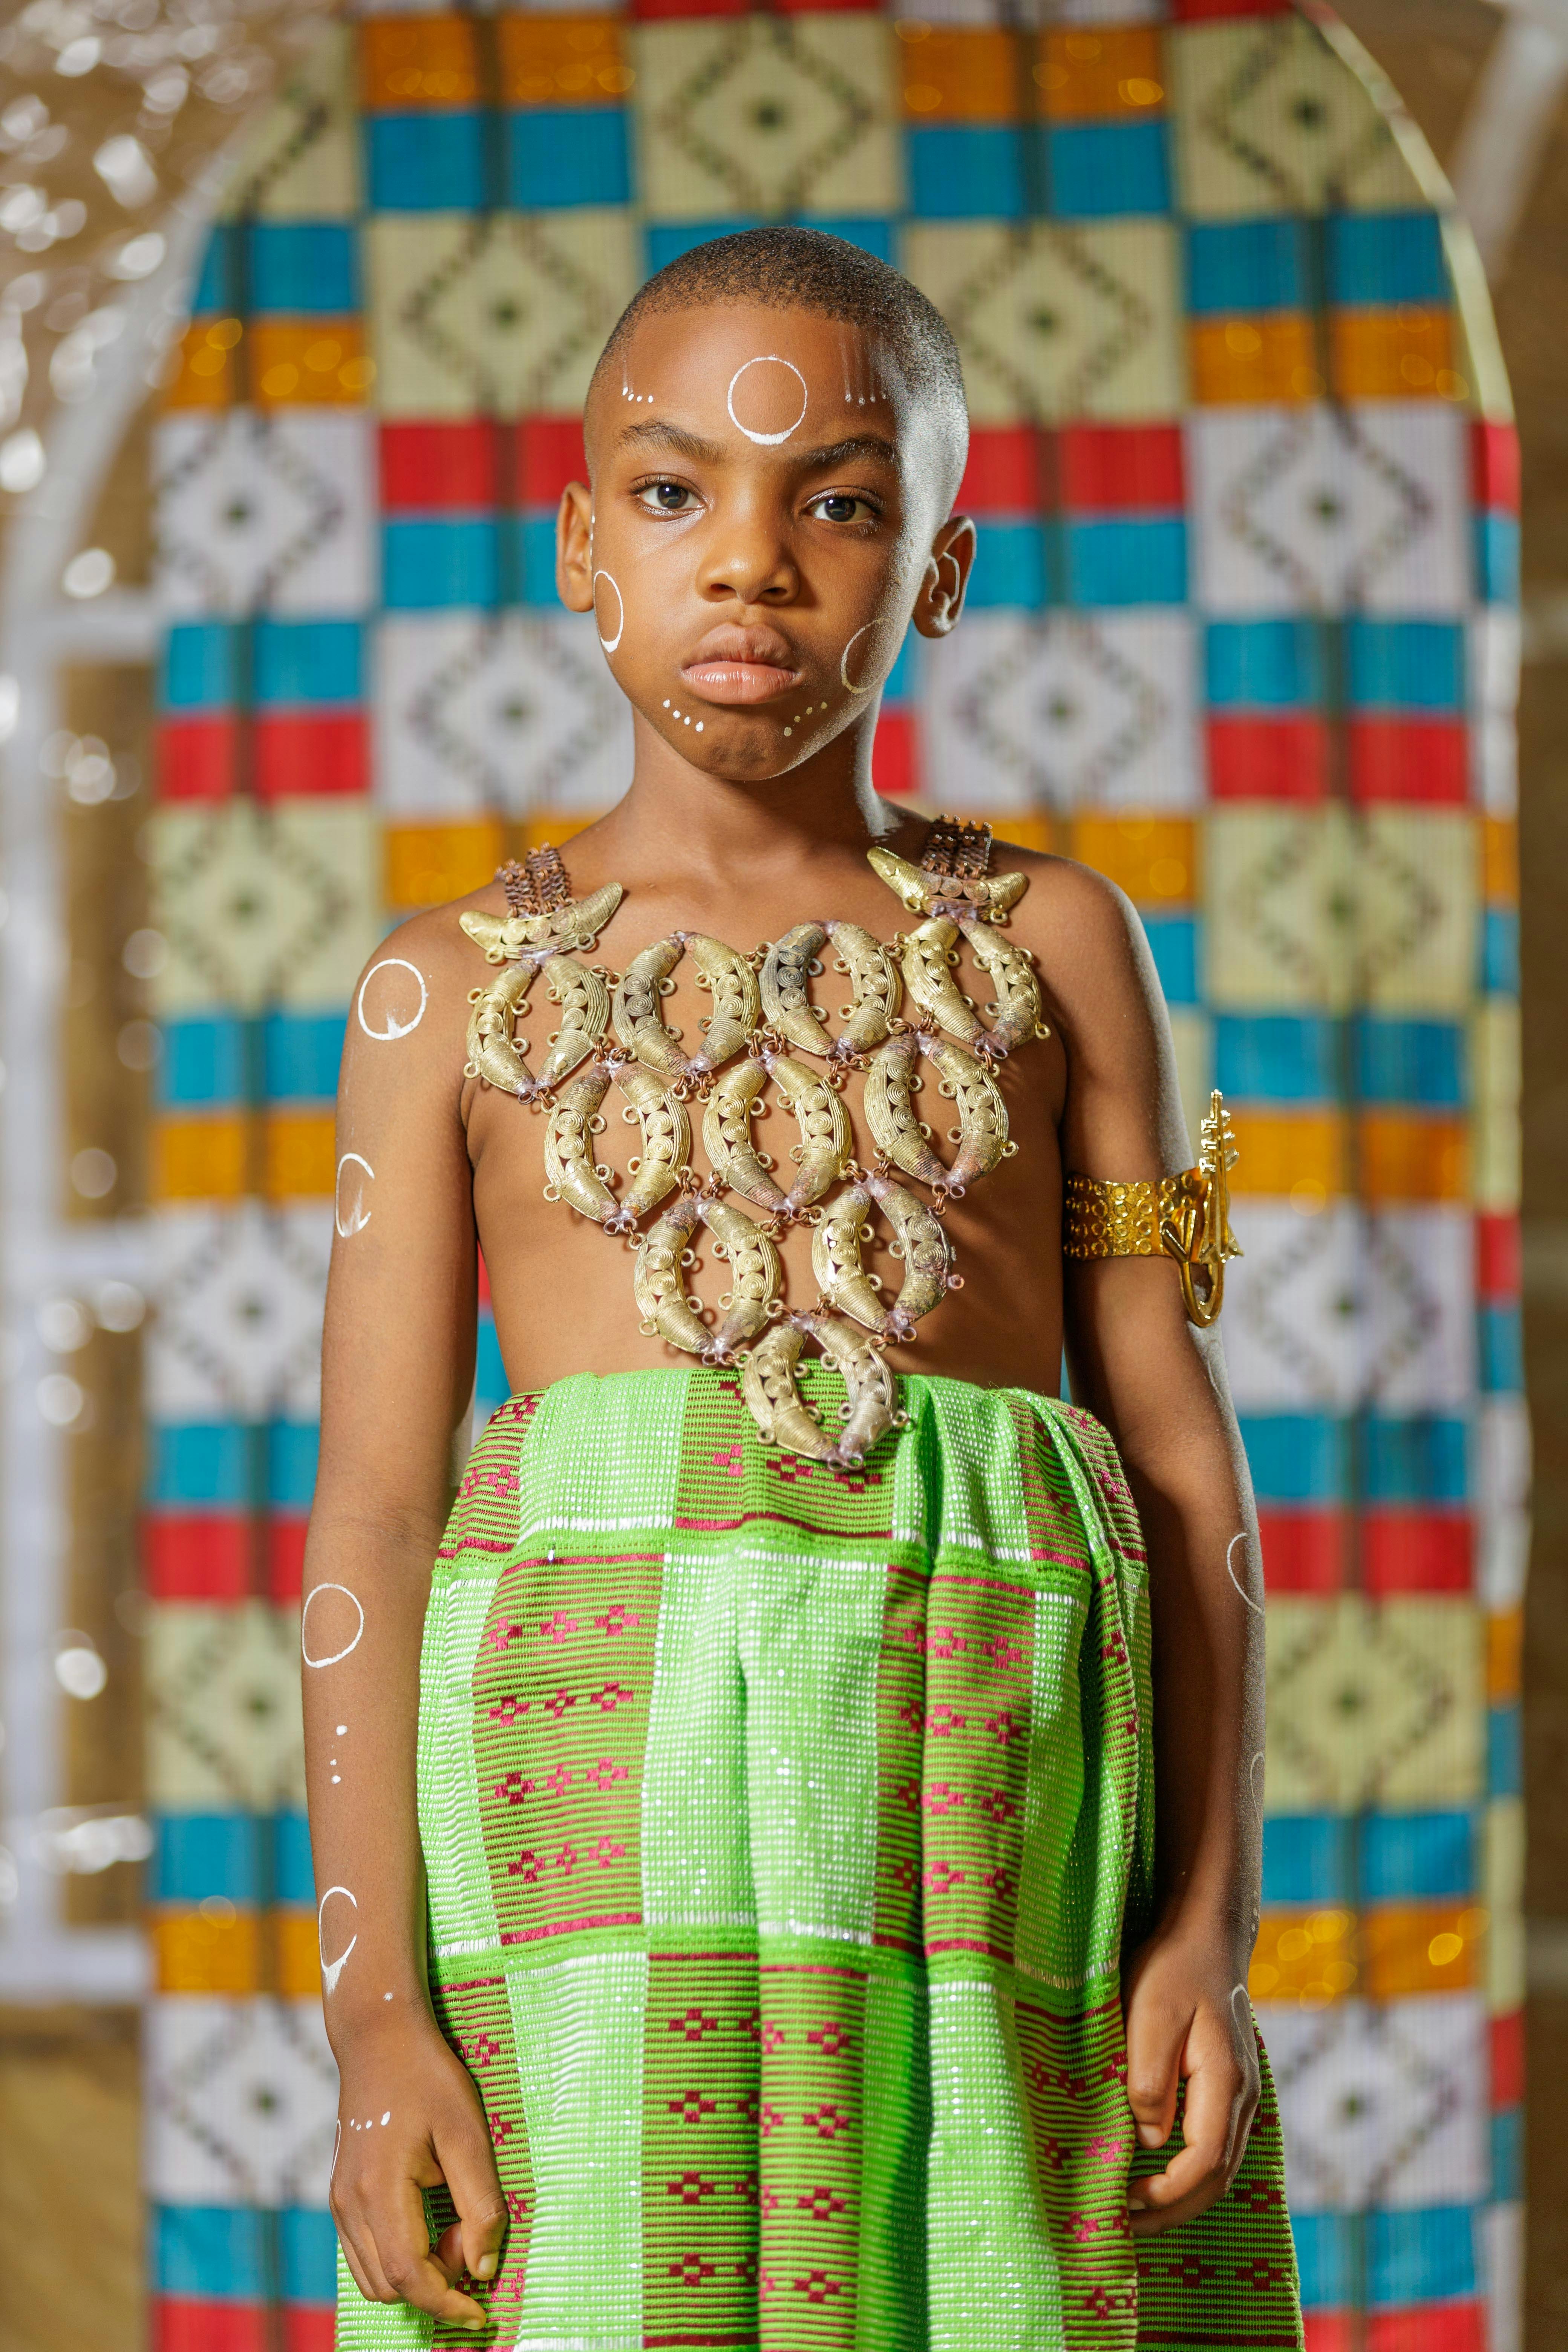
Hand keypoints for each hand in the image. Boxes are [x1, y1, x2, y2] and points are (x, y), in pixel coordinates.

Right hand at [330, 2014, 507, 2329]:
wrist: (379, 2037)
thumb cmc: (429, 2077)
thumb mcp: (468, 2133)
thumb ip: (480, 2203)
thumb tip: (484, 2266)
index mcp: (379, 2191)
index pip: (410, 2277)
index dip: (448, 2303)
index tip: (483, 2311)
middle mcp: (348, 2205)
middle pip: (390, 2286)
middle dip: (437, 2284)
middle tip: (472, 2240)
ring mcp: (339, 2201)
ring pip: (373, 2277)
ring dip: (416, 2272)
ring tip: (453, 2227)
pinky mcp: (340, 2194)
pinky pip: (364, 2252)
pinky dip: (397, 2257)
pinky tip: (429, 2222)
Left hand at [1121, 1919, 1258, 2235]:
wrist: (1206, 1935)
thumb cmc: (1172, 1969)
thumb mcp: (1149, 2016)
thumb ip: (1150, 2080)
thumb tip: (1149, 2142)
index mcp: (1225, 2081)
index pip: (1204, 2160)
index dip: (1167, 2192)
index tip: (1126, 2202)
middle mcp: (1243, 2096)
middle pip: (1217, 2176)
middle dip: (1174, 2209)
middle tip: (1126, 2225)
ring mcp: (1242, 2093)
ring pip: (1221, 2166)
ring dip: (1183, 2195)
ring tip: (1137, 2209)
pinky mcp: (1230, 2087)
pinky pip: (1217, 2145)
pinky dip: (1191, 2172)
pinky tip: (1158, 2171)